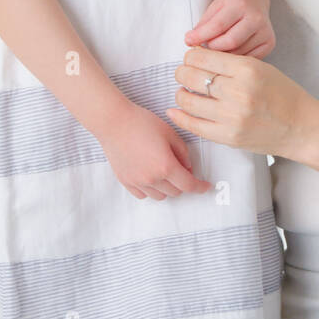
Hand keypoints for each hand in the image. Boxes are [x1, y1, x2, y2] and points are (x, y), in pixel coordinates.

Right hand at [99, 100, 214, 200]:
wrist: (114, 121)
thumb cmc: (141, 122)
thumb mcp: (170, 133)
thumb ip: (183, 152)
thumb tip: (187, 167)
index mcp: (166, 166)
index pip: (189, 185)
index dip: (200, 187)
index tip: (205, 187)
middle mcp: (152, 178)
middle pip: (175, 192)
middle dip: (182, 183)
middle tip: (180, 168)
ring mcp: (137, 182)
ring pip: (160, 196)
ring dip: (167, 188)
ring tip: (163, 170)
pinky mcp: (126, 181)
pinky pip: (143, 195)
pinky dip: (150, 189)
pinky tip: (150, 175)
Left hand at [168, 47, 317, 159]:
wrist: (301, 127)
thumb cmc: (283, 95)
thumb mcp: (261, 68)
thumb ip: (231, 63)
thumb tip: (198, 57)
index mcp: (247, 69)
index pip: (203, 57)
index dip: (190, 56)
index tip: (190, 58)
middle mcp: (237, 92)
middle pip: (191, 76)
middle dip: (182, 72)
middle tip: (183, 73)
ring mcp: (231, 117)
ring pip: (188, 100)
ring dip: (180, 94)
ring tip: (184, 92)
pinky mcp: (227, 137)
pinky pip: (193, 125)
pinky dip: (180, 116)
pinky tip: (175, 110)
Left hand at [184, 0, 274, 58]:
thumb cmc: (233, 2)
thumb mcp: (216, 6)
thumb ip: (204, 23)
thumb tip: (191, 42)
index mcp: (241, 4)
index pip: (218, 25)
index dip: (201, 36)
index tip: (188, 42)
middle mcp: (256, 17)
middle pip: (230, 42)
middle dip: (213, 49)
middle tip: (203, 49)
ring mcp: (265, 31)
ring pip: (239, 53)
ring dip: (223, 56)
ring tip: (214, 52)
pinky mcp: (270, 43)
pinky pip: (249, 58)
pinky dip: (236, 60)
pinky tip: (229, 55)